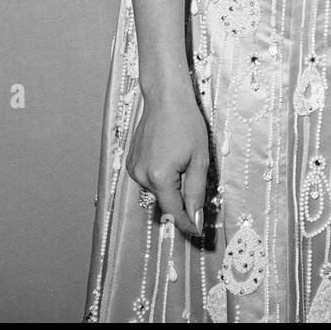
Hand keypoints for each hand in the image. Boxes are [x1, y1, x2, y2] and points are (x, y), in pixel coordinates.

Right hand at [127, 86, 209, 236]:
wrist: (166, 98)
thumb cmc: (186, 123)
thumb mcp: (199, 159)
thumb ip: (196, 192)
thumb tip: (196, 219)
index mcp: (159, 177)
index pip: (174, 212)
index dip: (187, 223)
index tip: (199, 231)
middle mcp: (141, 176)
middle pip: (166, 201)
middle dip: (182, 198)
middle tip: (196, 179)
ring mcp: (133, 169)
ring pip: (157, 190)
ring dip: (171, 185)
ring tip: (183, 158)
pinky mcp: (131, 162)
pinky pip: (149, 178)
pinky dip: (162, 175)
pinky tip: (170, 154)